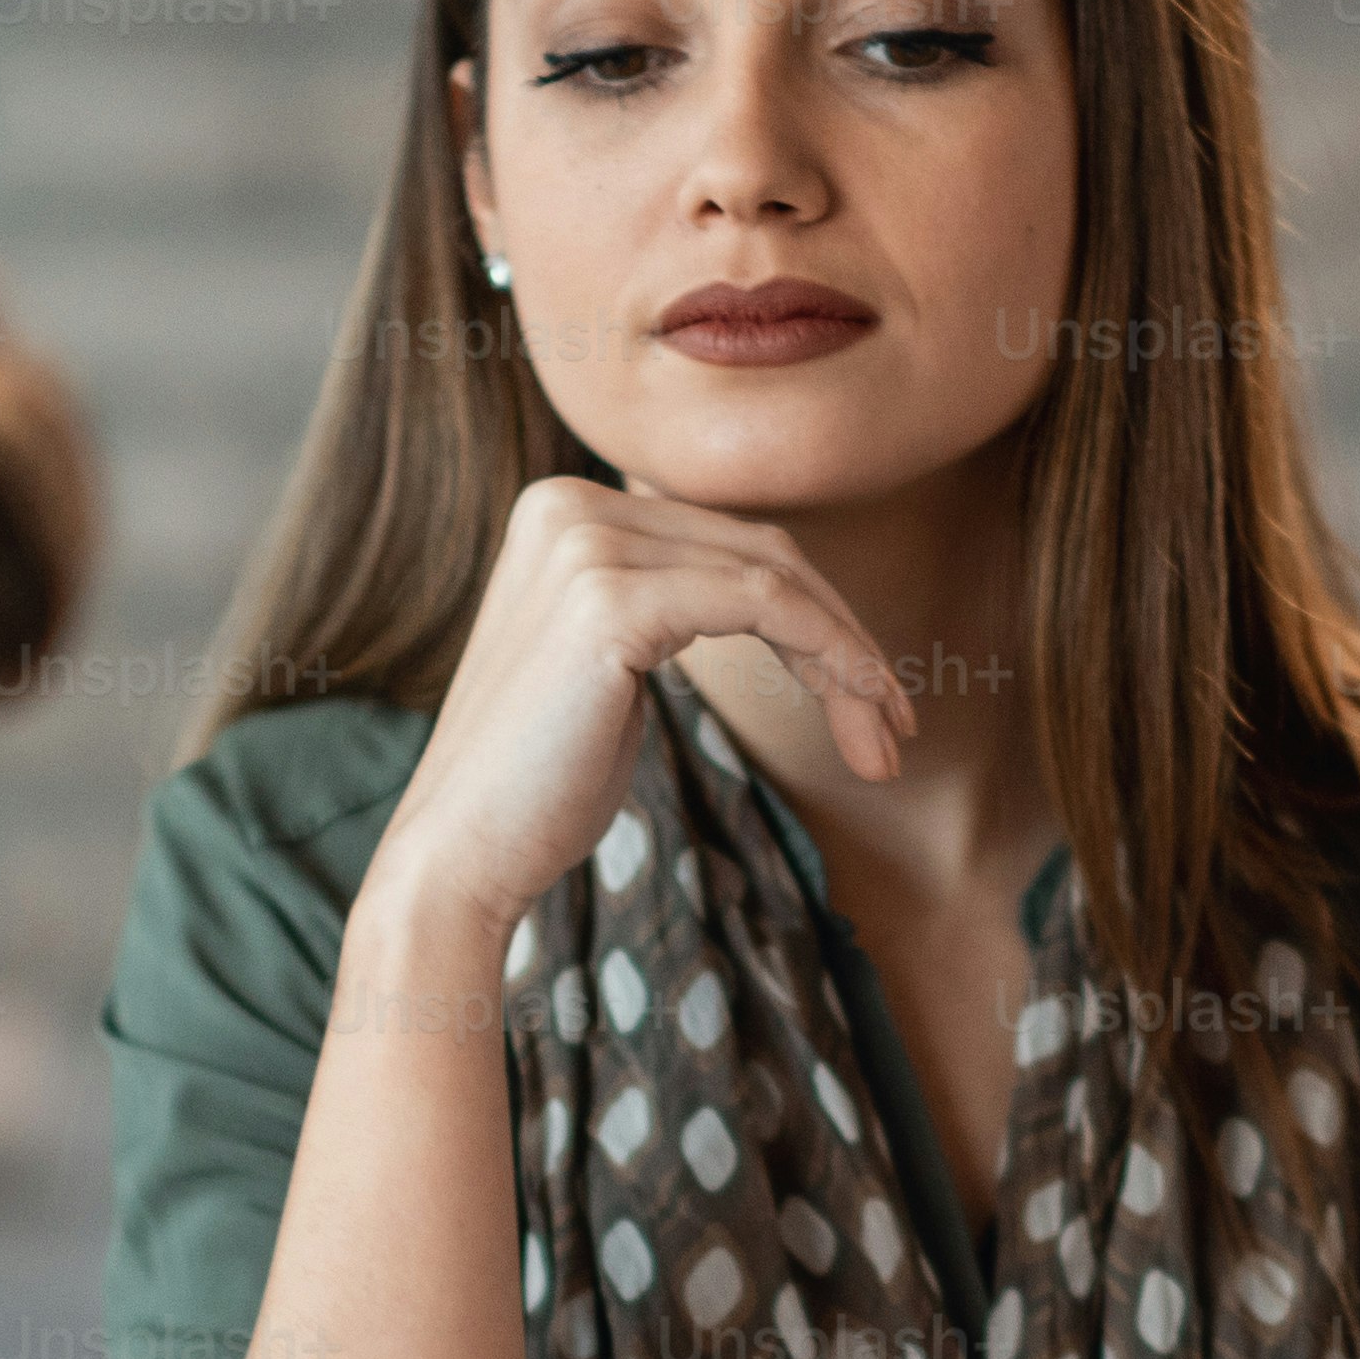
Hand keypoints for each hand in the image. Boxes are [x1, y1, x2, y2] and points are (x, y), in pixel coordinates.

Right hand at [374, 475, 916, 952]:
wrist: (460, 853)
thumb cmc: (542, 782)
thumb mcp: (610, 667)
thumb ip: (666, 606)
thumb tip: (770, 594)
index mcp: (562, 508)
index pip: (727, 543)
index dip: (817, 616)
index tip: (873, 696)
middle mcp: (567, 505)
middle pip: (760, 552)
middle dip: (846, 642)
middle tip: (899, 729)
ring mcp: (584, 546)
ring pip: (776, 579)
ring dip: (851, 663)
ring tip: (887, 744)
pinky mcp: (609, 602)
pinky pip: (765, 607)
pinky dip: (832, 659)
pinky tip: (864, 719)